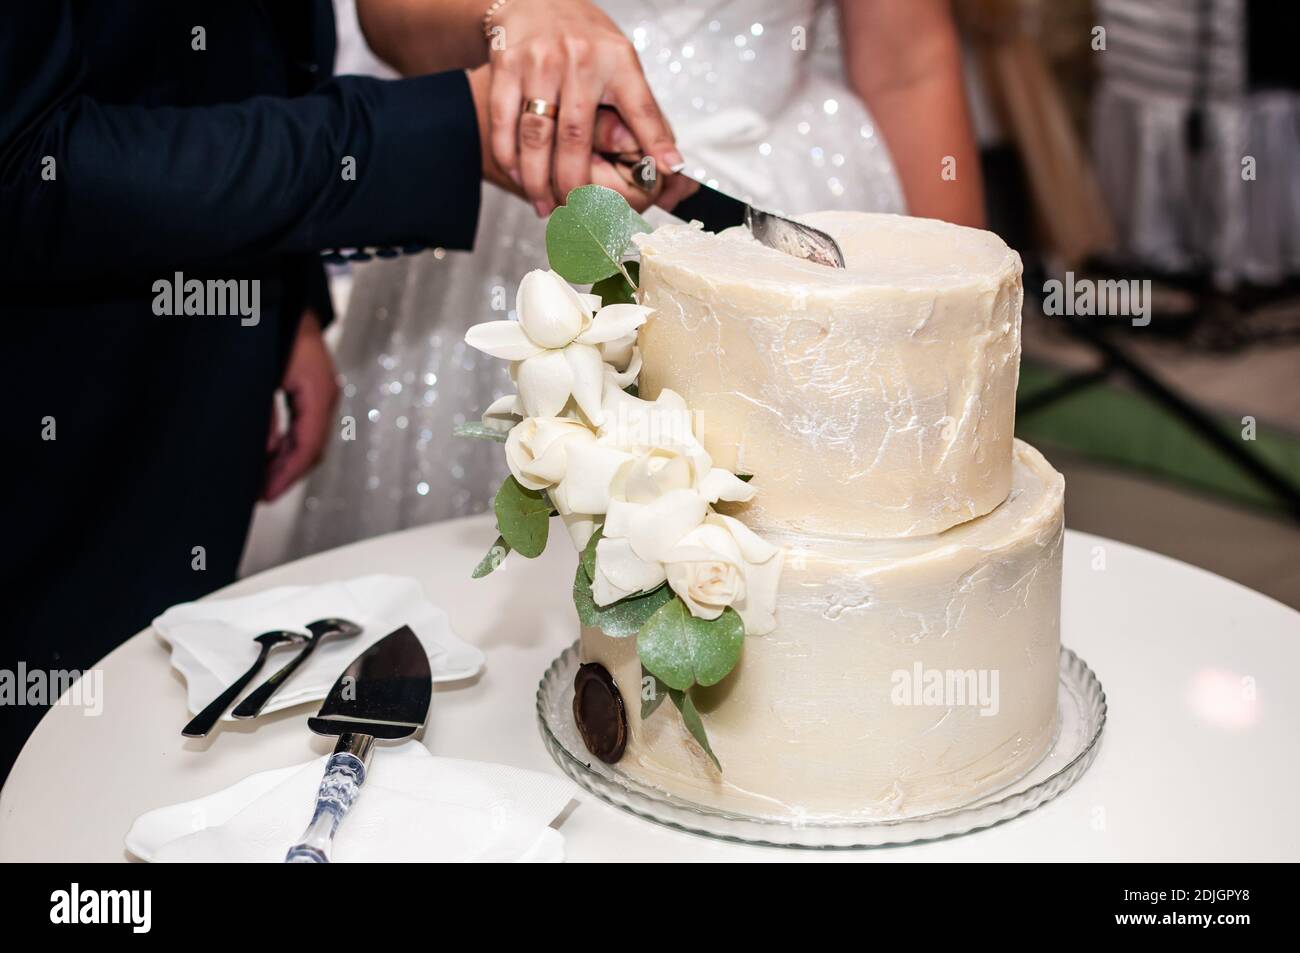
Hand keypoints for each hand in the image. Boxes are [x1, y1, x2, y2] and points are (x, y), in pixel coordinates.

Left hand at [263, 310, 337, 501]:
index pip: (308, 446)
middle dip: (286, 473)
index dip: (286, 475)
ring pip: (309, 437)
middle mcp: (325, 392)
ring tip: (261, 477)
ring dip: (286, 459)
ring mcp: (320, 389)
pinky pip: (304, 423)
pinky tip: (267, 452)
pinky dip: (287, 442)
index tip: (265, 495)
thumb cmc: (270, 323)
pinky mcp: (310, 386)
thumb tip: (262, 450)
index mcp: (318, 390)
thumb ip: (261, 414)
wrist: (279, 289)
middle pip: (312, 447)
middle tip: (259, 493)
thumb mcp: (259, 373)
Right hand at [483, 0, 682, 214]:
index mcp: (617, 61)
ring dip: (538, 180)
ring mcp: (539, 63)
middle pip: (576, 137)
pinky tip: (520, 177)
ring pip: (536, 137)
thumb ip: (644, 116)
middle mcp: (578, 60)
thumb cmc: (584, 41)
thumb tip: (671, 167)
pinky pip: (505, 124)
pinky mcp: (506, 67)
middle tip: (577, 213)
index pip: (640, 107)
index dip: (654, 141)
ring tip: (546, 206)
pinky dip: (510, 157)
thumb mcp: (622, 66)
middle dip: (574, 184)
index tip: (668, 172)